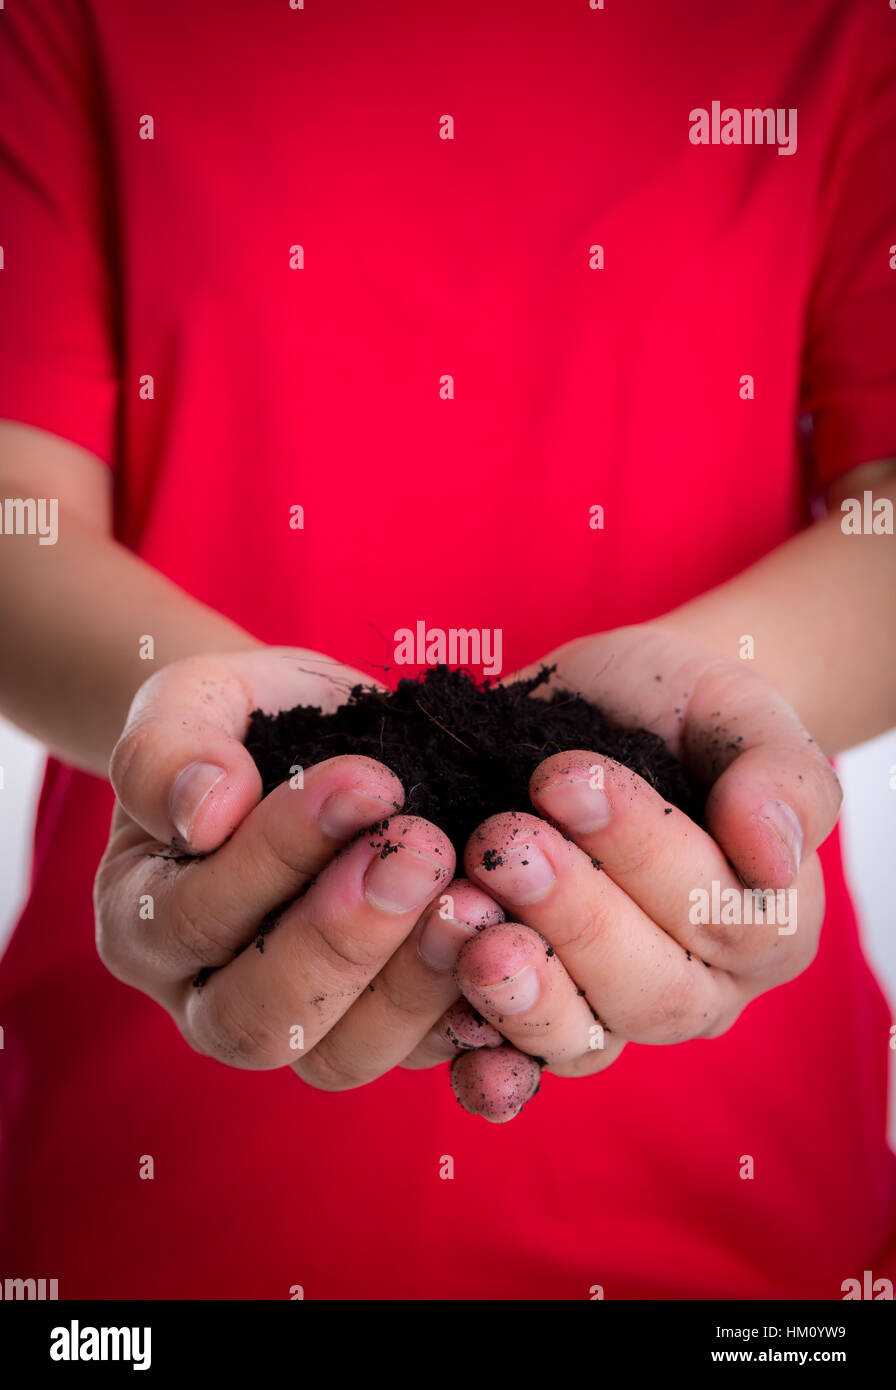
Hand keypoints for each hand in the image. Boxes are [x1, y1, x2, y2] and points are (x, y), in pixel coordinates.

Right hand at [94, 647, 503, 1087]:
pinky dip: (473, 1013)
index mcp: (142, 922)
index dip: (279, 856)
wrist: (321, 742)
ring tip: (477, 896)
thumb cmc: (248, 722)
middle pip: (261, 1019)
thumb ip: (170, 747)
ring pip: (343, 1057)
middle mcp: (209, 998)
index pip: (196, 917)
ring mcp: (302, 1029)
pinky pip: (426, 1056)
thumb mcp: (195, 702)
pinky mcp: (384, 1032)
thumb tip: (203, 811)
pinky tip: (518, 947)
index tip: (366, 781)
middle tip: (424, 851)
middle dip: (346, 937)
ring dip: (415, 982)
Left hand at [402, 624, 842, 1120]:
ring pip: (583, 1041)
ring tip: (460, 917)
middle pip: (650, 989)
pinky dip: (484, 1064)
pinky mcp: (538, 1016)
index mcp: (769, 927)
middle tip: (502, 842)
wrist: (608, 709)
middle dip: (572, 915)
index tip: (563, 778)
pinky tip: (449, 1027)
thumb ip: (781, 780)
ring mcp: (617, 1015)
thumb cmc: (685, 711)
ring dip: (520, 988)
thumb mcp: (744, 714)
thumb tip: (773, 859)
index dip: (640, 851)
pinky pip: (517, 1069)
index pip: (719, 915)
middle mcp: (702, 990)